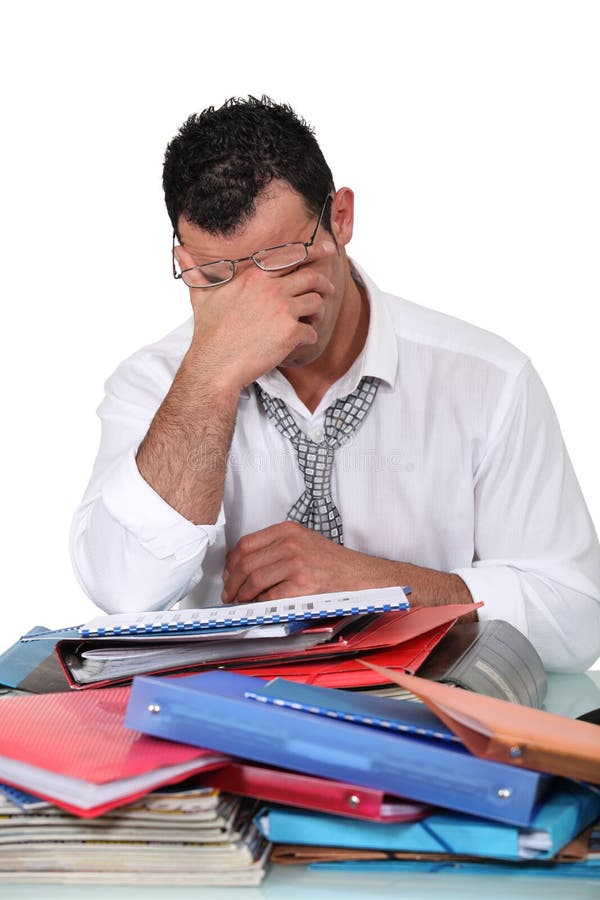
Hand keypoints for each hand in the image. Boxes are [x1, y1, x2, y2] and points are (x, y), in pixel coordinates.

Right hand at [174, 241, 336, 391]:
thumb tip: (179, 250)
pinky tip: (302, 342)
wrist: (216, 364)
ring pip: (316, 302)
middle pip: (311, 277)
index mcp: (254, 276)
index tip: (327, 248)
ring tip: (313, 319)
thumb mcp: (201, 295)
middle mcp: (271, 288)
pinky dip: (310, 337)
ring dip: (318, 311)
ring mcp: (283, 310)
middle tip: (328, 288)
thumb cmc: (208, 331)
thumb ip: (196, 271)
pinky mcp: (290, 332)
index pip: (291, 256)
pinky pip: (312, 331)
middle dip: (323, 282)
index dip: (313, 250)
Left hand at [221, 521, 390, 602]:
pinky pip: (270, 596)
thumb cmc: (331, 561)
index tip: (228, 574)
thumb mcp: (303, 541)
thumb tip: (244, 565)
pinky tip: (258, 606)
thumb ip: (275, 547)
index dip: (231, 562)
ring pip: (255, 580)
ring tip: (241, 601)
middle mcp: (290, 543)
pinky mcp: (303, 584)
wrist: (358, 575)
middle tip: (229, 593)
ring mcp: (296, 563)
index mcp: (287, 530)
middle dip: (232, 582)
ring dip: (243, 594)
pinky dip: (260, 603)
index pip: (246, 544)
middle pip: (246, 563)